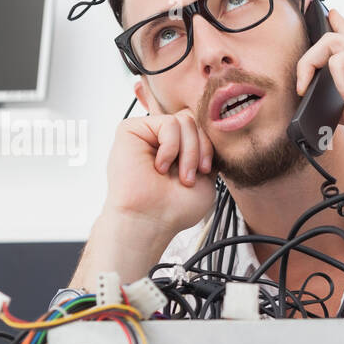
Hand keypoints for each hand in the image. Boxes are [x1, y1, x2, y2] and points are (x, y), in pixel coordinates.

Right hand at [101, 82, 218, 235]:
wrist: (151, 222)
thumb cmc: (174, 208)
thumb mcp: (206, 177)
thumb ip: (207, 150)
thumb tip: (212, 126)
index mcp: (177, 148)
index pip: (201, 128)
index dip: (209, 146)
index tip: (206, 170)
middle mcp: (161, 139)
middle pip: (194, 121)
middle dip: (200, 150)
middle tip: (190, 177)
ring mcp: (146, 133)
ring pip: (184, 120)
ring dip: (188, 152)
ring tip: (178, 175)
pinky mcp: (131, 130)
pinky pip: (168, 123)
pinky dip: (171, 147)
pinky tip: (160, 166)